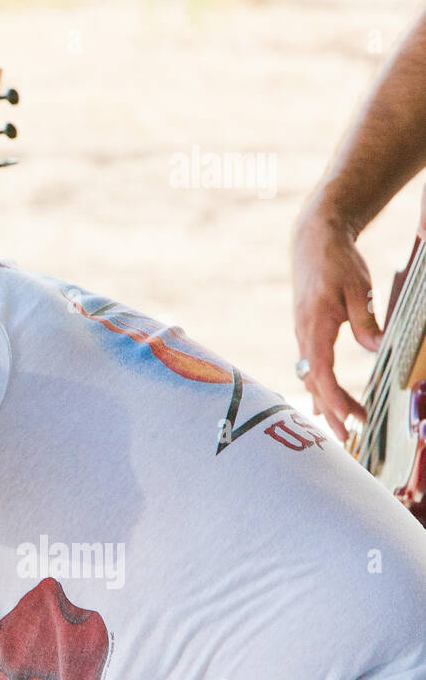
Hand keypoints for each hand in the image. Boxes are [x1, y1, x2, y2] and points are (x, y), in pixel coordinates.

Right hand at [290, 202, 381, 441]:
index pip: (321, 372)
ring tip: (342, 427)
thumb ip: (365, 322)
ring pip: (310, 377)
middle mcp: (303, 334)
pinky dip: (320, 387)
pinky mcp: (306, 331)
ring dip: (325, 403)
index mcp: (314, 325)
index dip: (334, 399)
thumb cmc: (337, 262)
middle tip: (348, 438)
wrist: (313, 241)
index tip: (349, 418)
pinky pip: (310, 366)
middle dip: (330, 411)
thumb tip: (377, 350)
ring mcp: (302, 333)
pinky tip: (328, 400)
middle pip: (313, 382)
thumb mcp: (358, 289)